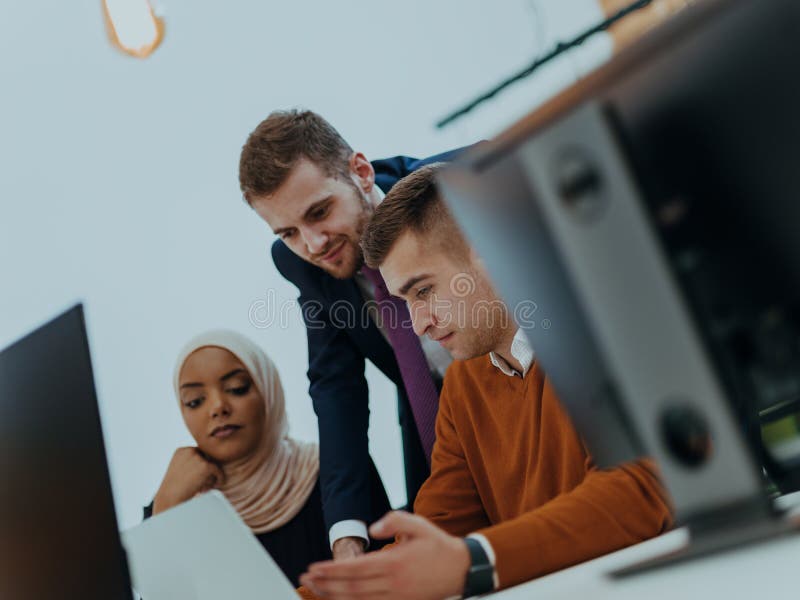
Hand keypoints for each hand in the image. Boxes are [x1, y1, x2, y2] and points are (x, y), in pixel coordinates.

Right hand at [152, 447, 223, 514]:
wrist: (169, 499)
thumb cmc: (173, 490)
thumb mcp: (179, 472)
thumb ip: (191, 465)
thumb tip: (209, 463)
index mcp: (181, 451)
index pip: (199, 454)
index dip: (200, 466)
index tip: (198, 478)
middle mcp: (189, 451)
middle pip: (207, 457)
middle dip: (207, 469)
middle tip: (203, 483)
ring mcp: (197, 457)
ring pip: (213, 464)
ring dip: (211, 476)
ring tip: (204, 487)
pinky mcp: (205, 466)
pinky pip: (218, 470)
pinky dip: (219, 478)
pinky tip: (215, 486)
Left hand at [300, 511, 470, 599]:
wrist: (461, 569)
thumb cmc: (437, 545)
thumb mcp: (417, 524)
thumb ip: (393, 520)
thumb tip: (372, 528)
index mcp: (394, 562)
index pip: (354, 569)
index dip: (331, 570)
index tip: (314, 567)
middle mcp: (392, 584)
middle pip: (351, 588)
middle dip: (326, 584)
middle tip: (307, 579)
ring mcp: (397, 597)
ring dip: (334, 596)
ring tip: (317, 589)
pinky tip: (341, 599)